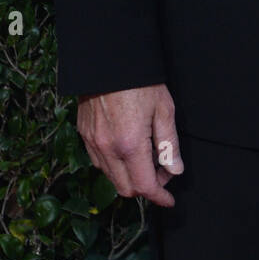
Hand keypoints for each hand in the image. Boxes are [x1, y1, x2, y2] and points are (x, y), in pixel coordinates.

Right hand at [76, 83, 183, 207]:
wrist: (108, 59)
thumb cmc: (140, 81)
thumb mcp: (164, 109)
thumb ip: (169, 143)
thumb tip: (175, 170)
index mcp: (130, 145)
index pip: (144, 186)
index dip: (159, 196)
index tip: (169, 199)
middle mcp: (107, 149)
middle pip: (125, 188)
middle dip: (145, 188)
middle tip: (162, 172)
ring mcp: (92, 143)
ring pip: (110, 177)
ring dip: (129, 176)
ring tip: (147, 157)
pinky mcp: (84, 134)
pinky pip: (98, 161)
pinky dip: (114, 164)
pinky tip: (127, 149)